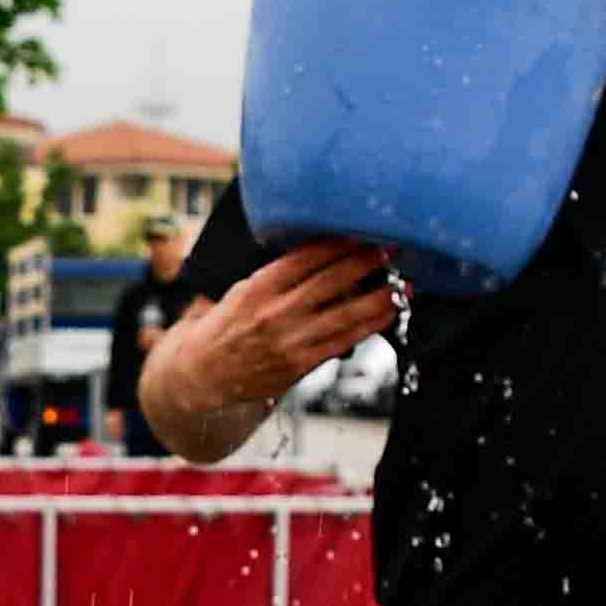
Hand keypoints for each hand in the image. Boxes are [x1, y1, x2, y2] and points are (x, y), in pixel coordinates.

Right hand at [137, 240, 397, 458]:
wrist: (201, 378)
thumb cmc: (224, 327)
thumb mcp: (239, 290)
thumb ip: (275, 273)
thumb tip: (317, 247)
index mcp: (257, 287)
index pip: (306, 256)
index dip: (340, 241)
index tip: (362, 227)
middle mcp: (275, 313)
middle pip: (332, 280)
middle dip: (367, 261)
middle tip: (392, 245)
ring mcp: (291, 340)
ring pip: (347, 312)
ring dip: (381, 294)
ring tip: (404, 280)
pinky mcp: (302, 364)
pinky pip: (345, 339)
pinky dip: (372, 323)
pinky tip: (390, 310)